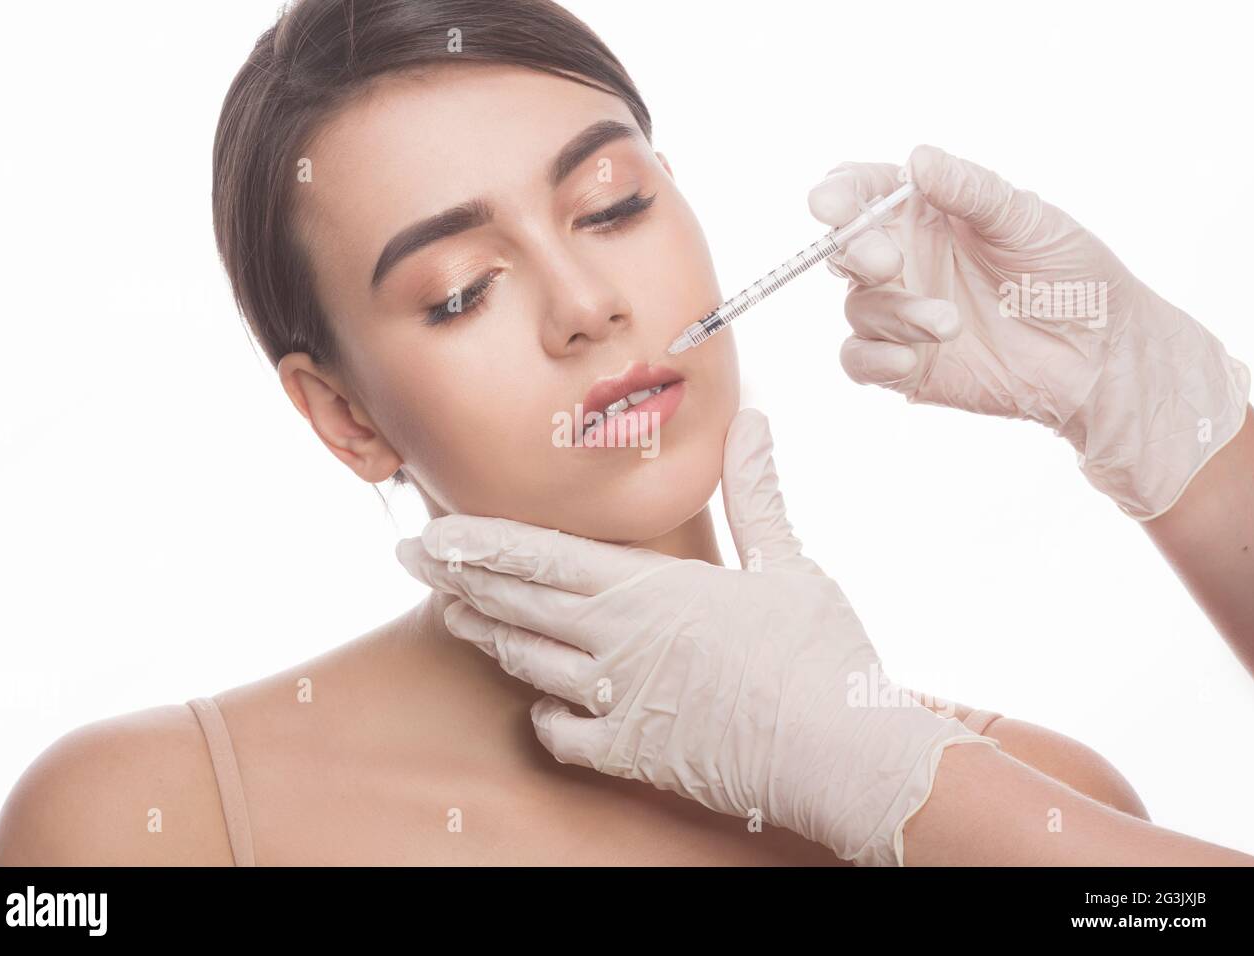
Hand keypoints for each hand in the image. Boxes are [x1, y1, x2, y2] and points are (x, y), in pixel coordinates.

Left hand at [396, 408, 997, 864]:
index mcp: (648, 590)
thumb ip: (755, 492)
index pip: (542, 557)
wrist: (840, 753)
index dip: (480, 542)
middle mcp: (617, 642)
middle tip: (412, 560)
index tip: (433, 530)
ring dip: (488, 636)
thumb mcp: (788, 562)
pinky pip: (565, 735)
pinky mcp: (632, 754)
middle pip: (518, 606)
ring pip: (529, 664)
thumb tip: (754, 420)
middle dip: (458, 579)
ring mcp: (618, 701)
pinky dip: (544, 717)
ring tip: (456, 616)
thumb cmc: (819, 653)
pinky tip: (536, 707)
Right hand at [810, 144, 1249, 518]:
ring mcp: (902, 313)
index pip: (863, 192)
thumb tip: (917, 159)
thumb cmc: (1071, 274)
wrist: (1101, 353)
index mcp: (926, 213)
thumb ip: (969, 190)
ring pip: (858, 307)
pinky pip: (859, 359)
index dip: (838, 194)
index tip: (830, 206)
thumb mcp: (1027, 219)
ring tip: (950, 324)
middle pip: (845, 249)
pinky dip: (874, 359)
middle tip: (887, 262)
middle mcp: (905, 260)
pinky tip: (910, 361)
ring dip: (895, 314)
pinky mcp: (906, 364)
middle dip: (857, 251)